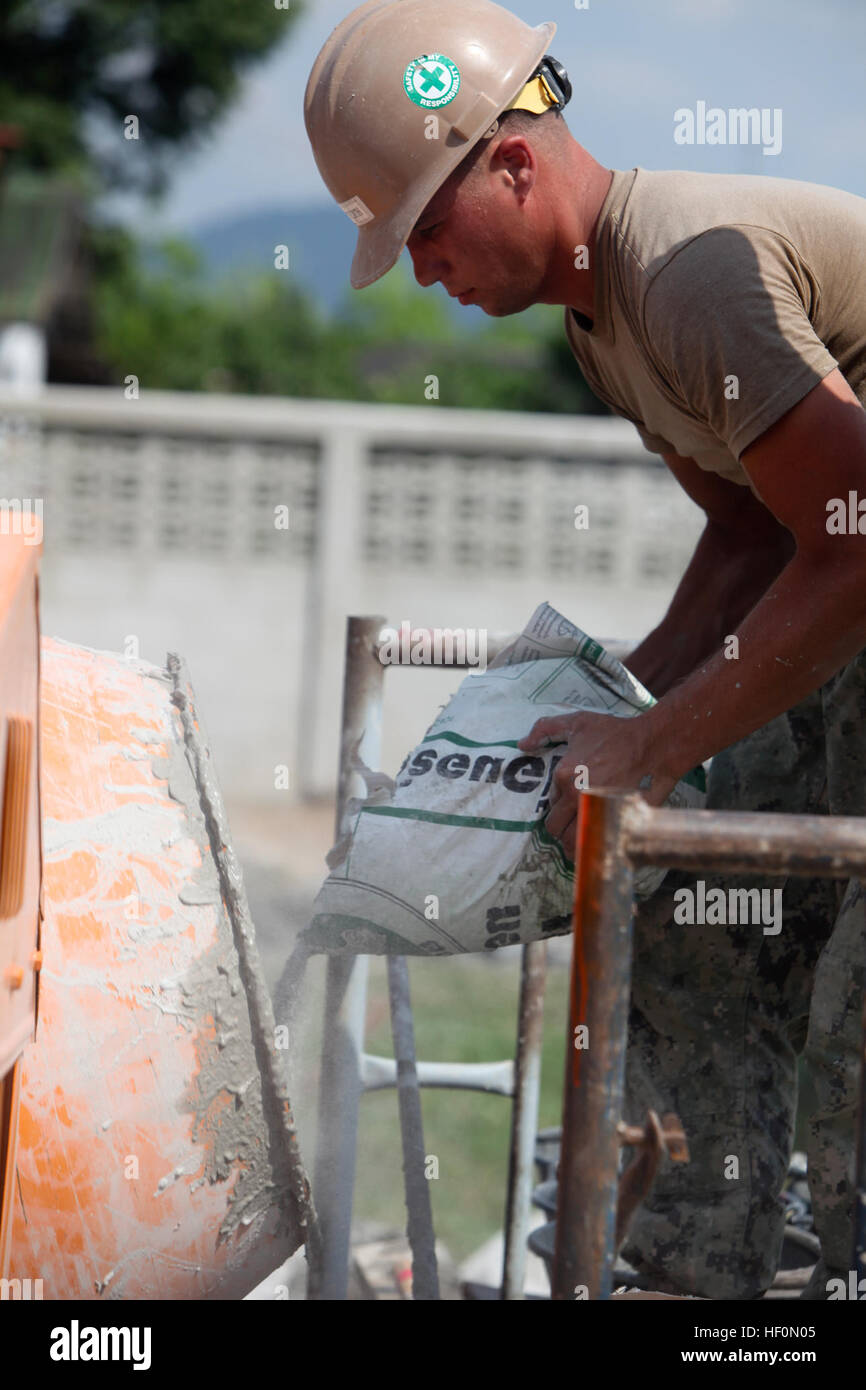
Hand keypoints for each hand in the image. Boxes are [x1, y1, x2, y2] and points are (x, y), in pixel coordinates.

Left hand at [517, 711, 675, 855]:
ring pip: (573, 842)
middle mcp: (577, 796)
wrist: (650, 743)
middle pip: (556, 828)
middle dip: (561, 828)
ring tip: (578, 842)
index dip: (558, 806)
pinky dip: (591, 850)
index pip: (551, 805)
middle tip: (571, 825)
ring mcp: (596, 810)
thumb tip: (522, 745)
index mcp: (564, 776)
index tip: (567, 805)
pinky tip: (593, 848)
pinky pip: (596, 844)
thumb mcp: (577, 722)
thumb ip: (545, 729)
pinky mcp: (615, 819)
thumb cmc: (614, 732)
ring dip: (572, 844)